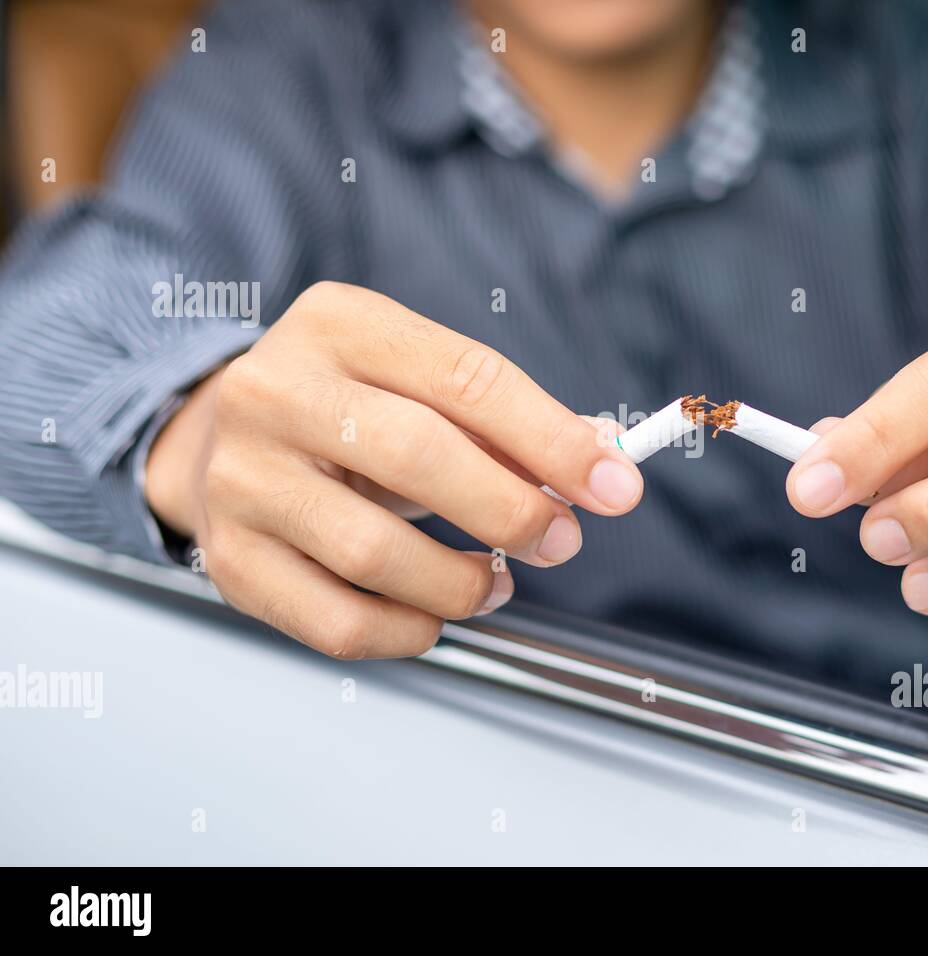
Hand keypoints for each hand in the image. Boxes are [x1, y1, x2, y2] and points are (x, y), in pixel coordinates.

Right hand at [145, 281, 641, 657]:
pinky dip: (410, 632)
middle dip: (512, 510)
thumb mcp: (419, 384)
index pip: (467, 378)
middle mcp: (275, 392)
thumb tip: (601, 463)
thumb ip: (506, 421)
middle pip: (419, 458)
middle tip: (561, 540)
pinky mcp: (232, 561)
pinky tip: (433, 614)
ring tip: (495, 582)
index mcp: (340, 325)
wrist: (218, 442)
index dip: (553, 439)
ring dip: (462, 584)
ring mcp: (242, 480)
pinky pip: (340, 622)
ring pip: (375, 554)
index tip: (615, 485)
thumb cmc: (345, 412)